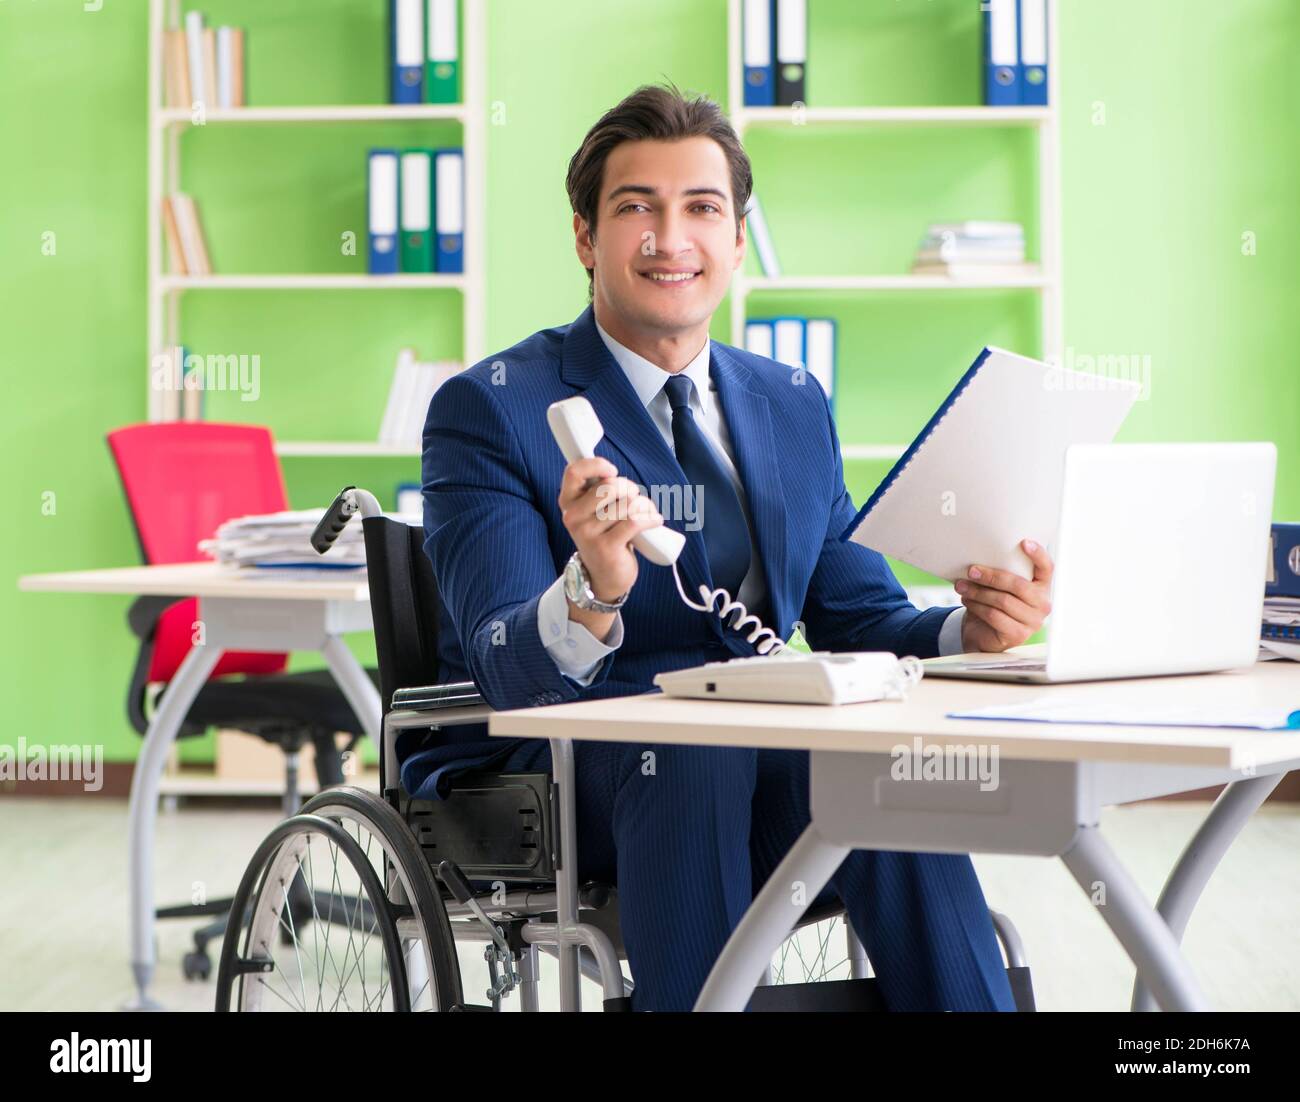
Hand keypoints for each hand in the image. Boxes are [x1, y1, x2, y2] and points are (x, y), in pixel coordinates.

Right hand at [557, 456, 662, 603]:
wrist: (605, 576)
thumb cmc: (605, 535)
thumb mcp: (594, 512)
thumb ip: (597, 491)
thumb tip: (611, 471)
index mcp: (568, 502)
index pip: (574, 471)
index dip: (597, 465)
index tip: (613, 471)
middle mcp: (573, 517)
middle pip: (610, 486)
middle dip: (630, 488)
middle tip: (635, 499)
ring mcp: (587, 533)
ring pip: (627, 504)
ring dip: (644, 506)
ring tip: (646, 514)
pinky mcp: (606, 547)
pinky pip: (635, 521)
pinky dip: (651, 518)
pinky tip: (655, 521)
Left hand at [955, 539, 1053, 652]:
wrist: (984, 634)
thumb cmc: (993, 604)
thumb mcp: (999, 587)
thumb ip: (1000, 573)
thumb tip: (978, 560)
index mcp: (1042, 587)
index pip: (1046, 568)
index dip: (1038, 555)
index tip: (1024, 542)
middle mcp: (1042, 604)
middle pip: (1018, 585)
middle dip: (991, 576)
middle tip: (971, 571)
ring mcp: (1033, 621)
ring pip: (1003, 600)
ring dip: (978, 591)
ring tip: (961, 586)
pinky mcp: (1018, 635)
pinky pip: (994, 615)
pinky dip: (976, 606)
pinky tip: (966, 600)